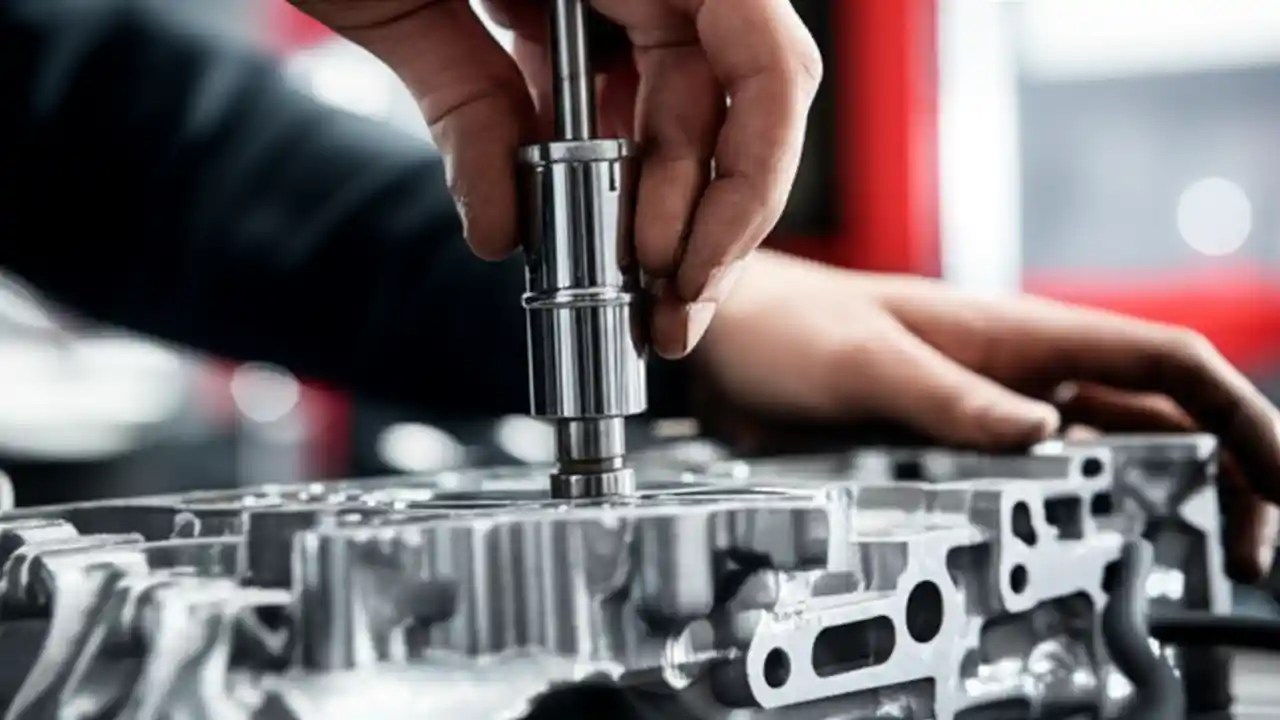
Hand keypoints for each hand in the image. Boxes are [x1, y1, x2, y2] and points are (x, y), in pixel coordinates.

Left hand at [291, 0, 821, 356]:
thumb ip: (457, 95)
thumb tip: (501, 225)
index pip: (759, 55)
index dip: (746, 170)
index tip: (684, 257)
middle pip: (725, 102)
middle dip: (702, 219)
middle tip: (667, 310)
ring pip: (676, 111)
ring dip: (660, 209)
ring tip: (639, 293)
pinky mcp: (563, 12)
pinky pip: (609, 97)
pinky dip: (603, 166)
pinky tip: (585, 226)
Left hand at [694, 250, 1279, 582]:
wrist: (728, 338)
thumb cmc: (786, 327)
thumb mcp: (866, 362)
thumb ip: (949, 398)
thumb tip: (1044, 435)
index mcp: (1019, 336)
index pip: (1166, 364)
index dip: (1242, 416)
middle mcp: (1022, 373)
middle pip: (1162, 416)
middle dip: (1225, 474)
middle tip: (1248, 551)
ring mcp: (995, 411)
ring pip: (1112, 453)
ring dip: (1164, 500)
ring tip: (1195, 563)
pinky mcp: (956, 446)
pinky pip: (1045, 480)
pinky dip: (1086, 511)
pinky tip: (1093, 551)